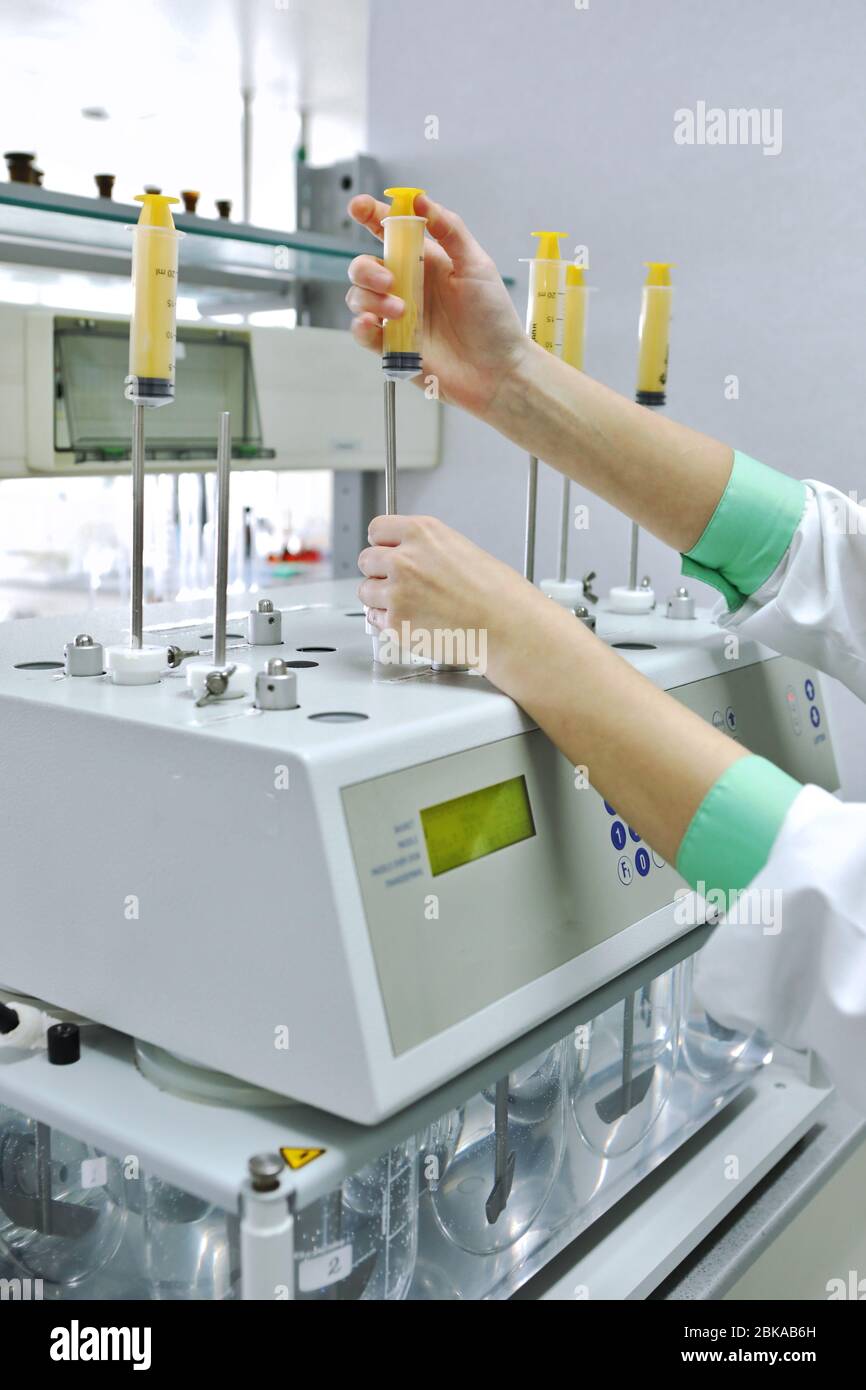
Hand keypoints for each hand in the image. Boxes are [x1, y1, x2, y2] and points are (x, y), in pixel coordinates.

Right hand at [346, 193, 527, 419]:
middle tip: (390, 281)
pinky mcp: (393, 347)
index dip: (371, 216)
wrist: (498, 371)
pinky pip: (361, 332)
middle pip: (364, 266)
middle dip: (366, 269)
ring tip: (400, 311)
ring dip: (370, 299)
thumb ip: (449, 229)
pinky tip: (376, 325)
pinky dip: (361, 326)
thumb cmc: (494, 319)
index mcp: (426, 263)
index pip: (390, 232)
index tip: (359, 208)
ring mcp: (397, 317)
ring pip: (359, 297)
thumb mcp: (476, 265)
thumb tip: (418, 199)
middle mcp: (407, 287)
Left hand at [357, 513, 540, 669]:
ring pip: (365, 591)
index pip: (377, 528)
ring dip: (380, 598)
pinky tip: (411, 621)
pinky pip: (375, 619)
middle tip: (398, 583)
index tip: (387, 551)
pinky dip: (388, 622)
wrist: (507, 627)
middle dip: (379, 571)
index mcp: (423, 533)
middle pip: (366, 559)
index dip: (383, 543)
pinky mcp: (395, 623)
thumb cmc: (498, 593)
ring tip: (408, 605)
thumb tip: (410, 557)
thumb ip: (427, 550)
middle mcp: (404, 559)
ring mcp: (396, 592)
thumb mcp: (461, 549)